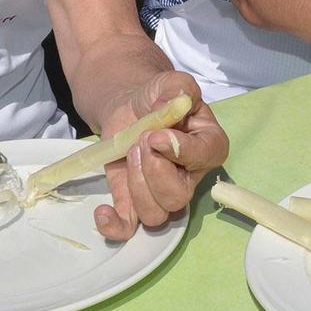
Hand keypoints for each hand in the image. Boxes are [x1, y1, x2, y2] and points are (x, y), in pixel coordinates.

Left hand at [95, 71, 228, 240]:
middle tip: (140, 141)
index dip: (182, 151)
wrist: (131, 107)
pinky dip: (114, 225)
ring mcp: (162, 193)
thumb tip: (171, 105)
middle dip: (154, 170)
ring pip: (156, 213)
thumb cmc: (158, 96)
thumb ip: (178, 88)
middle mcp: (189, 176)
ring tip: (129, 154)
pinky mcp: (133, 201)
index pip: (206, 158)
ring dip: (137, 186)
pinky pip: (129, 228)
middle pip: (179, 196)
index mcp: (208, 145)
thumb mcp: (171, 82)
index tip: (155, 135)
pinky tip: (102, 210)